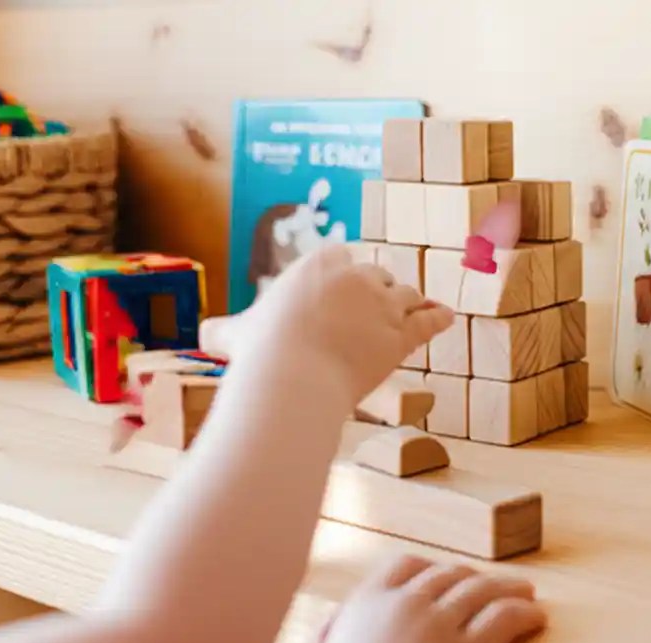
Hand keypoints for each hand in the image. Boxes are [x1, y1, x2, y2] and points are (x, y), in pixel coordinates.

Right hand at [202, 244, 452, 404]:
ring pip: (406, 294)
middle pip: (377, 275)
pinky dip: (439, 317)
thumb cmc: (261, 354)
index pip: (341, 257)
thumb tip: (203, 335)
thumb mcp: (236, 334)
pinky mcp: (403, 334)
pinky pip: (429, 319)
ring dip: (408, 303)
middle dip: (376, 291)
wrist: (292, 377)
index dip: (342, 276)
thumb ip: (225, 329)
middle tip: (373, 309)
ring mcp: (384, 304)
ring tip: (413, 310)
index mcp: (319, 263)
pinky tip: (447, 316)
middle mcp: (357, 276)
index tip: (340, 290)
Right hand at [299, 555, 546, 642]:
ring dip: (508, 588)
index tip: (448, 576)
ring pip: (481, 590)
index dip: (433, 568)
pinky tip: (536, 619)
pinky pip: (504, 618)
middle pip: (449, 574)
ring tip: (525, 594)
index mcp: (363, 606)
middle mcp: (401, 605)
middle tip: (493, 588)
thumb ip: (325, 640)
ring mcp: (434, 626)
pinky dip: (524, 612)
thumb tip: (333, 620)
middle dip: (474, 579)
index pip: (405, 564)